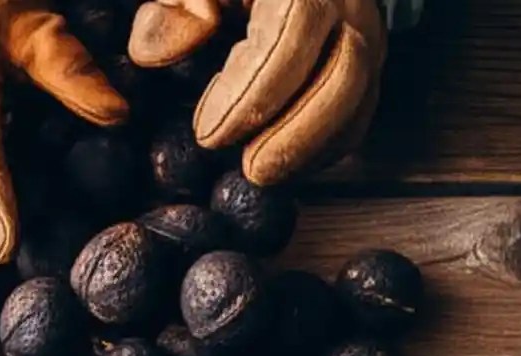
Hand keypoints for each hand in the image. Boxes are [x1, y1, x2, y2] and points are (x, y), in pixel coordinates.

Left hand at [128, 0, 384, 185]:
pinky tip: (284, 165)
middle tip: (251, 169)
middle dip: (297, 133)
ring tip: (263, 174)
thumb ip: (172, 6)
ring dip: (313, 148)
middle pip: (344, 74)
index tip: (209, 134)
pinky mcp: (370, 62)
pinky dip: (326, 147)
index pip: (288, 36)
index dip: (250, 93)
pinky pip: (361, 113)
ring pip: (359, 100)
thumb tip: (150, 54)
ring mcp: (367, 34)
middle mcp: (346, 3)